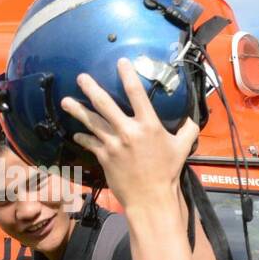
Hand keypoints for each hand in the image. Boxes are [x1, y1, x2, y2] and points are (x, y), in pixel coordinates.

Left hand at [60, 60, 198, 213]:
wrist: (150, 198)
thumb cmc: (167, 173)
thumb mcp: (182, 147)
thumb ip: (187, 129)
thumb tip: (192, 118)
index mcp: (148, 125)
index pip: (136, 93)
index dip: (127, 74)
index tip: (120, 62)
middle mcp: (129, 131)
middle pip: (105, 104)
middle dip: (91, 88)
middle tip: (81, 77)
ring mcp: (114, 144)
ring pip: (92, 122)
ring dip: (78, 110)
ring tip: (66, 101)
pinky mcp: (104, 156)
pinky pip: (90, 142)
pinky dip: (83, 137)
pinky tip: (77, 133)